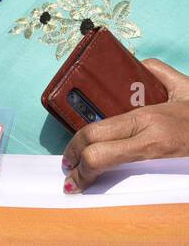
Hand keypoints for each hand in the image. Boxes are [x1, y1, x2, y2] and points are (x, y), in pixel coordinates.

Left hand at [62, 59, 188, 191]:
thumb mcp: (183, 87)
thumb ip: (156, 72)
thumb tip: (135, 61)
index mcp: (146, 117)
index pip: (97, 131)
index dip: (75, 145)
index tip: (67, 155)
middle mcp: (149, 139)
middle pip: (99, 154)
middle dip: (78, 166)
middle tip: (68, 170)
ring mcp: (157, 157)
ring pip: (114, 169)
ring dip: (92, 178)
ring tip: (79, 181)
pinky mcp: (166, 169)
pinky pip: (132, 177)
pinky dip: (113, 182)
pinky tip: (104, 184)